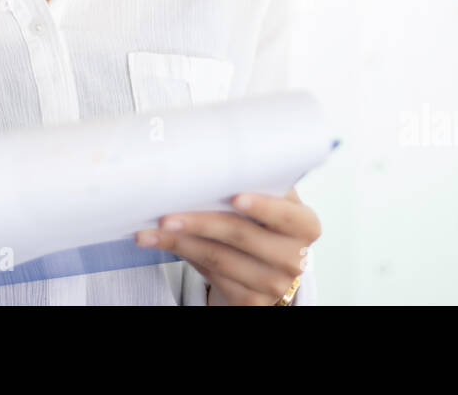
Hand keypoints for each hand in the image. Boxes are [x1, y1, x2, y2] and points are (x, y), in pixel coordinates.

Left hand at [134, 187, 320, 304]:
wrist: (268, 260)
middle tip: (167, 215)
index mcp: (306, 225)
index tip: (234, 195)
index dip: (261, 205)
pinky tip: (163, 244)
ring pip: (219, 258)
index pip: (285, 214)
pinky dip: (184, 256)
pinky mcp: (251, 301)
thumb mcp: (273, 198)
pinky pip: (212, 275)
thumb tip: (214, 154)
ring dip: (180, 243)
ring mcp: (273, 284)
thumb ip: (258, 179)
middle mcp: (294, 258)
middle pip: (242, 236)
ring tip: (151, 231)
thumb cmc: (264, 217)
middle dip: (200, 223)